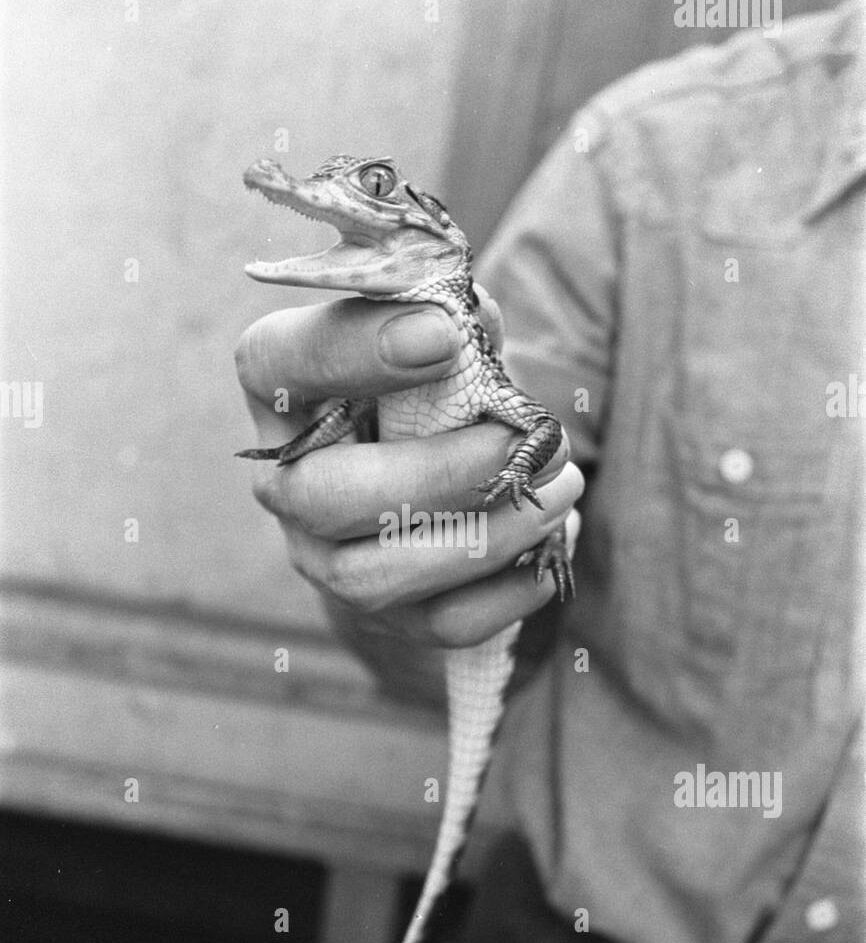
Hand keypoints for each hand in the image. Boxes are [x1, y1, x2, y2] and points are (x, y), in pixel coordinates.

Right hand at [234, 289, 582, 647]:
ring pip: (378, 576)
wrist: (427, 493)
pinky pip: (440, 624)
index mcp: (281, 392)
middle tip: (524, 443)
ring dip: (485, 536)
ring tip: (559, 492)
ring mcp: (324, 561)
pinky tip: (551, 546)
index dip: (353, 350)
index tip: (443, 336)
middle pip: (323, 496)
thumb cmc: (428, 392)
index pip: (275, 363)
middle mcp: (284, 484)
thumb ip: (448, 321)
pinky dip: (507, 593)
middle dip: (439, 473)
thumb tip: (473, 319)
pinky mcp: (381, 617)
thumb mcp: (433, 339)